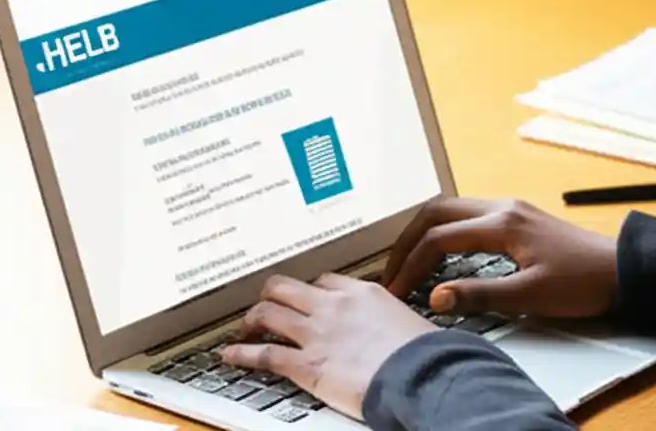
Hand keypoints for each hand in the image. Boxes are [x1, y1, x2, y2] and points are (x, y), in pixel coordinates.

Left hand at [221, 273, 436, 419]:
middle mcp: (332, 306)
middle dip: (269, 296)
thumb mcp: (406, 321)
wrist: (422, 374)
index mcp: (360, 293)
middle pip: (284, 288)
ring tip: (242, 330)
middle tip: (263, 307)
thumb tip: (392, 330)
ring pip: (267, 314)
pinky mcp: (307, 364)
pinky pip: (264, 355)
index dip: (308, 291)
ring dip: (250, 322)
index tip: (303, 298)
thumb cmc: (425, 353)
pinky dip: (241, 354)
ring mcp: (316, 333)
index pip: (323, 281)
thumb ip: (388, 320)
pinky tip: (230, 356)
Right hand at [383, 198, 619, 317]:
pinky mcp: (516, 216)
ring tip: (409, 262)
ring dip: (424, 232)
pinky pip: (466, 214)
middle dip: (407, 241)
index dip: (411, 265)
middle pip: (436, 212)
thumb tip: (435, 297)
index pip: (438, 238)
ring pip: (450, 208)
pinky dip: (444, 230)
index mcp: (501, 224)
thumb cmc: (582, 283)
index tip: (397, 291)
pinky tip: (442, 254)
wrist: (622, 270)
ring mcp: (509, 208)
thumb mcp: (530, 296)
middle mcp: (501, 207)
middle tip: (392, 271)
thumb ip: (479, 295)